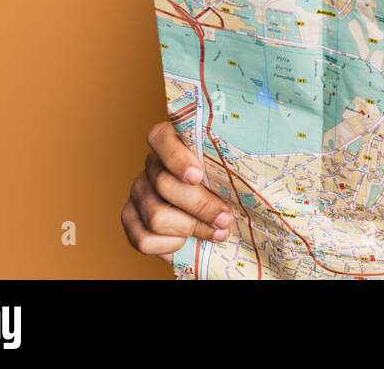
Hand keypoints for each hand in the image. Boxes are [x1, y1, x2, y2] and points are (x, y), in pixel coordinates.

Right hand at [120, 120, 235, 259]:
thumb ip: (231, 164)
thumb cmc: (226, 179)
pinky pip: (143, 239)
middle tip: (225, 218)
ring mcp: (138, 191)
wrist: (215, 207)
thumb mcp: (230, 166)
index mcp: (171, 140)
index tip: (198, 175)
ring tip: (216, 232)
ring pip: (156, 216)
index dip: (177, 157)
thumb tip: (252, 177)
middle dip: (200, 206)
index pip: (161, 138)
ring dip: (191, 229)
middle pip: (164, 185)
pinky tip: (188, 241)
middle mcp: (151, 164)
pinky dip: (169, 246)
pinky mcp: (131, 218)